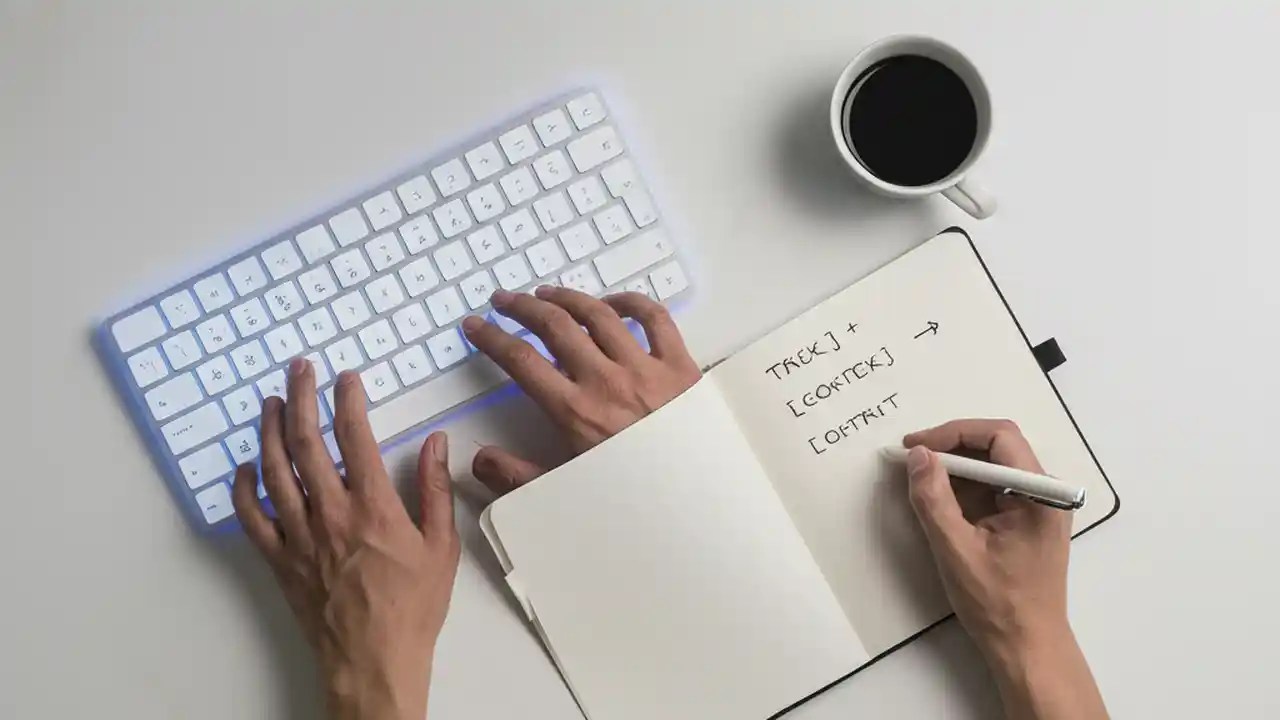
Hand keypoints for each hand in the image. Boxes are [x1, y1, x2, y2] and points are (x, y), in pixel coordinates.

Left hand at [232, 359, 459, 719]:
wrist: (374, 661)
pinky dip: (244, 489)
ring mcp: (300, 537)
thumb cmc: (412, 608)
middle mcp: (331, 514)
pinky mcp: (281, 560)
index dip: (348, 400)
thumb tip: (436, 443)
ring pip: (274, 471)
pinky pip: (252, 518)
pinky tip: (245, 467)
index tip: (346, 378)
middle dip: (300, 399)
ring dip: (269, 431)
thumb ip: (436, 490)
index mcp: (374, 508)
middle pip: (306, 443)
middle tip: (298, 371)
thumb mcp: (442, 547)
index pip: (355, 437)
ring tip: (270, 403)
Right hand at [460, 286, 700, 494]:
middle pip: (555, 326)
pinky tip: (612, 302)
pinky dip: (630, 302)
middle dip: (522, 308)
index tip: (475, 326)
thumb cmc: (632, 499)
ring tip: (546, 293)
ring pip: (598, 314)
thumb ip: (518, 476)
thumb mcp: (568, 492)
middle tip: (504, 300)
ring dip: (567, 298)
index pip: (521, 361)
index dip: (492, 338)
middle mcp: (606, 381)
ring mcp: (645, 368)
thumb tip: (478, 460)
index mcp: (575, 412)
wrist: (697, 502)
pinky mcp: (680, 365)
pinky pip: (654, 318)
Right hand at [903, 419, 1106, 719]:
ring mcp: (1038, 506)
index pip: (999, 437)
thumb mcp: (956, 551)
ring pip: (993, 466)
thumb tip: (917, 456)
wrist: (1027, 647)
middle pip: (997, 446)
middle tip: (913, 458)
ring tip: (919, 478)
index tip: (915, 447)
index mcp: (1041, 495)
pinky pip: (993, 488)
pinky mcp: (1025, 520)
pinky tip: (938, 499)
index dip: (953, 433)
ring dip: (956, 467)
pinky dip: (963, 487)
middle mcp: (1045, 493)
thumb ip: (934, 500)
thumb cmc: (997, 604)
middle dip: (952, 447)